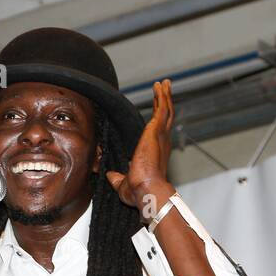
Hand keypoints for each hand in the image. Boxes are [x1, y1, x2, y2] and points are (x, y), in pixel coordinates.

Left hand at [105, 79, 174, 218]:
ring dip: (165, 95)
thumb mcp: (123, 184)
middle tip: (164, 90)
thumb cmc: (138, 192)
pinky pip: (162, 108)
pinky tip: (159, 86)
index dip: (158, 120)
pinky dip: (162, 96)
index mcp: (156, 153)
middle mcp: (162, 142)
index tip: (158, 111)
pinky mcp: (156, 130)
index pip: (158, 132)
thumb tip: (109, 175)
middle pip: (166, 117)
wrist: (146, 190)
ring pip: (167, 110)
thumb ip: (117, 178)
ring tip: (164, 83)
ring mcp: (161, 135)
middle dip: (165, 102)